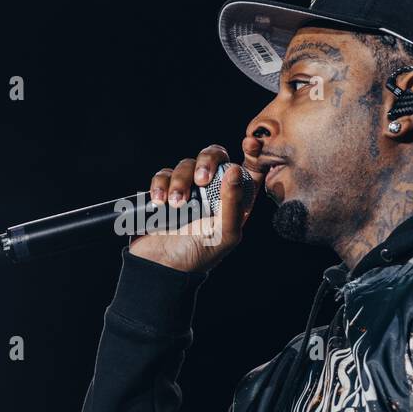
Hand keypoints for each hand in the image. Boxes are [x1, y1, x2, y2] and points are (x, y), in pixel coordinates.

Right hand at [128, 145, 263, 272]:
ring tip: (176, 205)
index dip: (252, 153)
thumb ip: (233, 202)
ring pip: (186, 164)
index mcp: (234, 201)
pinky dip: (160, 185)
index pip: (249, 170)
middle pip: (214, 156)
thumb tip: (235, 168)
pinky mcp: (164, 192)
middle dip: (207, 161)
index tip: (250, 144)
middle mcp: (213, 192)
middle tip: (201, 180)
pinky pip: (163, 175)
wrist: (159, 268)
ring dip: (180, 181)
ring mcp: (188, 190)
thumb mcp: (224, 234)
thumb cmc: (197, 256)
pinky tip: (159, 203)